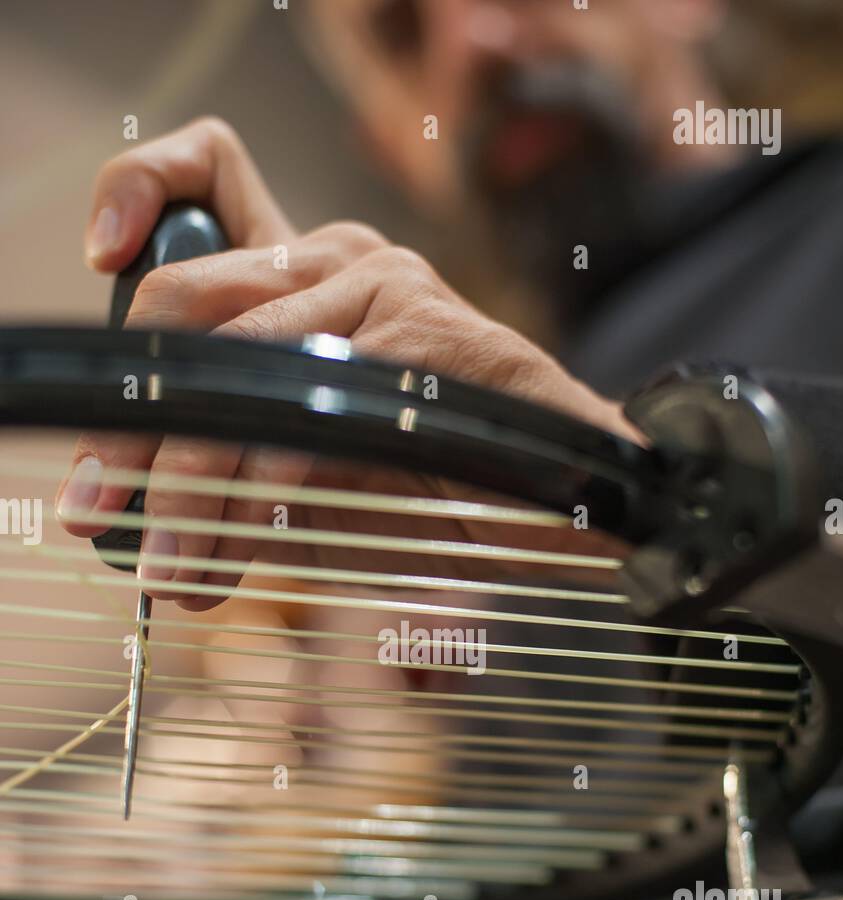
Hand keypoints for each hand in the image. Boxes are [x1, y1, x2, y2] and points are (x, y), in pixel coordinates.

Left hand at [56, 117, 641, 608]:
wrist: (571, 491)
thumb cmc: (442, 482)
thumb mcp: (314, 470)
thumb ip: (235, 462)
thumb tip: (142, 517)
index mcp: (305, 277)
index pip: (193, 215)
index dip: (125, 223)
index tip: (99, 361)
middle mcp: (338, 260)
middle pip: (188, 306)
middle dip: (131, 426)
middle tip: (99, 515)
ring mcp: (383, 286)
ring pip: (239, 368)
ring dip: (191, 480)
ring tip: (176, 567)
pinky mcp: (423, 334)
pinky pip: (311, 405)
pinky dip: (269, 481)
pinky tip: (252, 535)